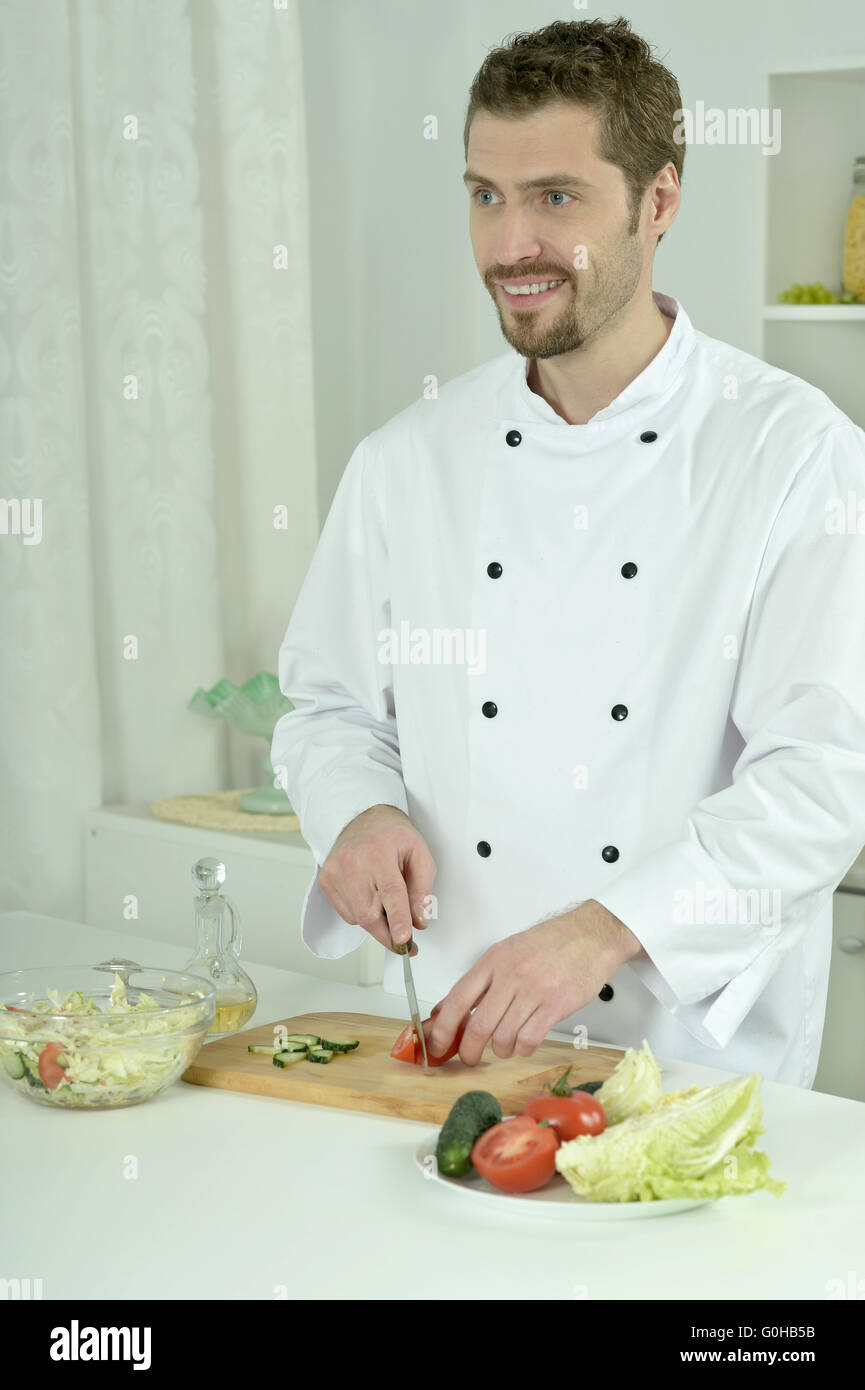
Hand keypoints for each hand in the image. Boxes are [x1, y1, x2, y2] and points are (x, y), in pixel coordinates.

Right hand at [317, 804, 435, 954]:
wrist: (362, 819)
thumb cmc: (392, 836)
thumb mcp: (419, 854)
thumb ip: (422, 890)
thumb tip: (419, 922)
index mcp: (378, 851)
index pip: (389, 890)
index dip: (398, 918)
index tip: (403, 940)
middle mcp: (351, 861)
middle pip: (370, 913)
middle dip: (389, 932)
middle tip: (406, 939)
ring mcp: (334, 872)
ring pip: (359, 918)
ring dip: (377, 919)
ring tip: (383, 895)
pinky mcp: (325, 881)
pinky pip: (347, 914)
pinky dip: (362, 912)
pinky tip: (369, 893)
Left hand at [427, 900, 641, 1065]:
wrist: (590, 935)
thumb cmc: (549, 944)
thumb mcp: (507, 952)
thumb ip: (480, 981)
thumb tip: (447, 1008)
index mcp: (493, 960)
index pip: (457, 998)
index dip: (442, 1027)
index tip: (436, 1043)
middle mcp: (510, 975)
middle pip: (478, 1025)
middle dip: (468, 1050)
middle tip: (469, 1058)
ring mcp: (534, 990)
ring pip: (503, 1037)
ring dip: (500, 1050)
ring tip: (505, 1046)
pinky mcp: (556, 1005)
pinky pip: (529, 1039)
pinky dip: (522, 1049)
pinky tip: (524, 1042)